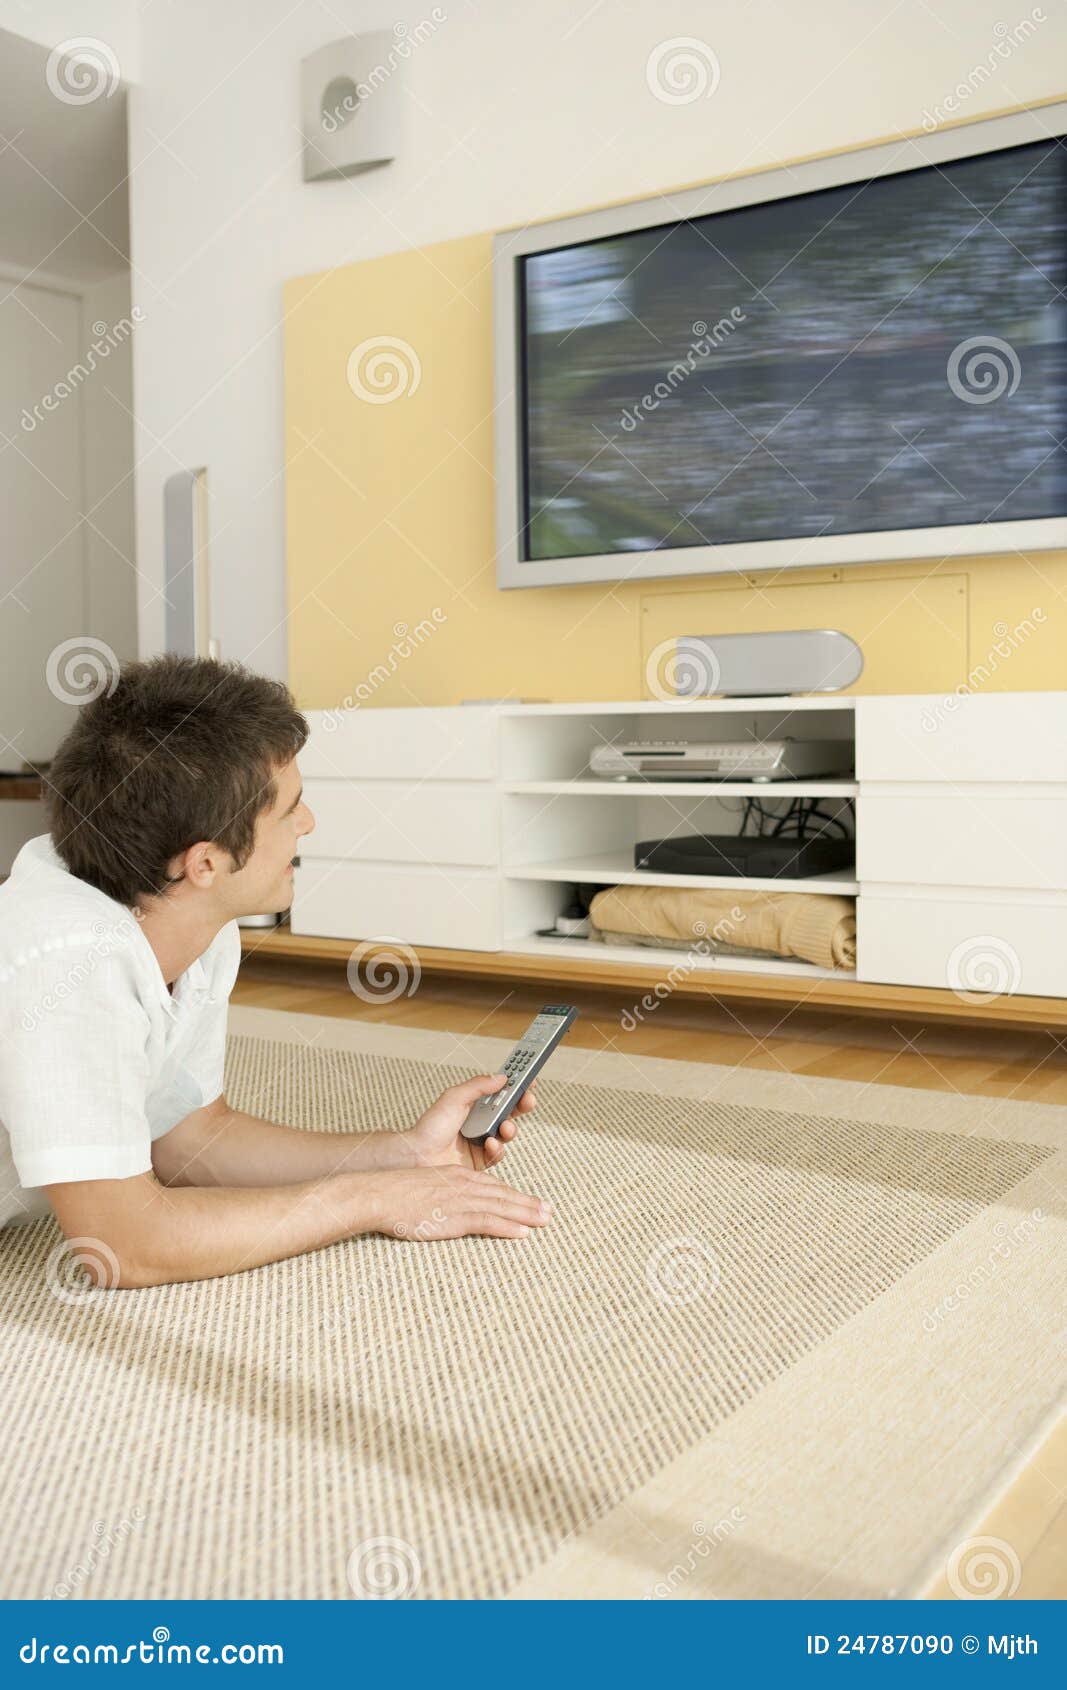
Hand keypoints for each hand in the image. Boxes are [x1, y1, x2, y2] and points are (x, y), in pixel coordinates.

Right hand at [360, 1164, 549, 1241]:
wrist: (381, 1194)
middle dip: (528, 1203)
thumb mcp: (427, 1187)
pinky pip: (486, 1221)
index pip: (493, 1186)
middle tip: (549, 1211)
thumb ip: (444, 1195)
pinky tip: (522, 1233)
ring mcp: (460, 1200)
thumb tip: (451, 1207)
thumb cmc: (398, 1193)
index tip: (530, 1202)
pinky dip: (506, 1227)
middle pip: (503, 1194)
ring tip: (544, 1221)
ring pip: (501, 1206)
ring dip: (525, 1214)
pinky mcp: (454, 1216)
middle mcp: (464, 1185)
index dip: (514, 1194)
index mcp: (457, 1176)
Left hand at [407, 1074, 537, 1171]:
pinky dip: (497, 1148)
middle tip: (527, 1100)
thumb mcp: (454, 1098)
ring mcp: (482, 1141)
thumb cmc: (430, 1128)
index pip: (500, 1092)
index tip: (529, 1078)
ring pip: (507, 1133)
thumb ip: (477, 1086)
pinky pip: (498, 1153)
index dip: (515, 1085)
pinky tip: (489, 1144)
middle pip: (510, 1111)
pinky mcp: (481, 1160)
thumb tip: (500, 1077)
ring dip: (510, 1128)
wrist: (418, 1157)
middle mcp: (480, 1122)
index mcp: (474, 1105)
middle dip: (521, 1104)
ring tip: (504, 1127)